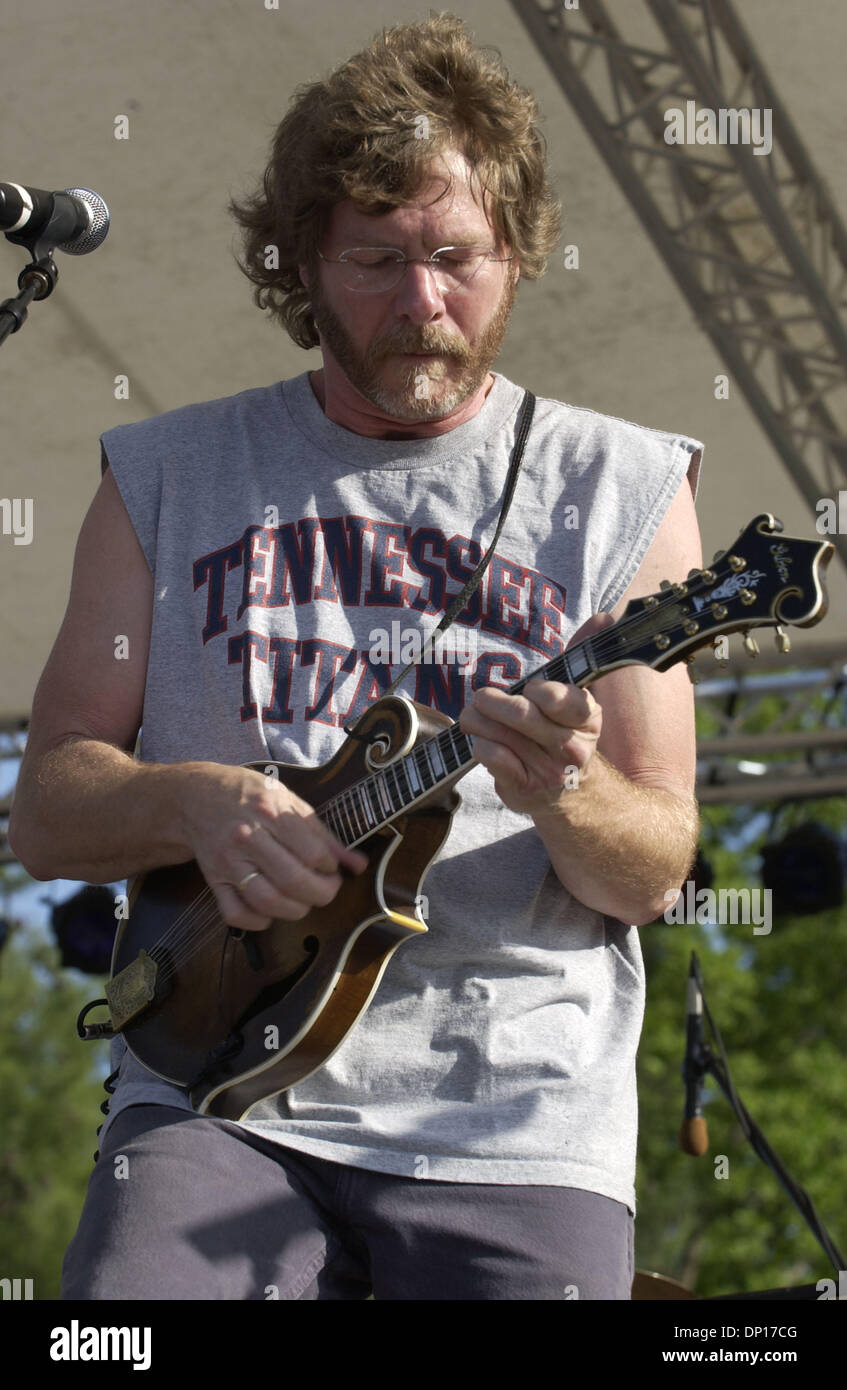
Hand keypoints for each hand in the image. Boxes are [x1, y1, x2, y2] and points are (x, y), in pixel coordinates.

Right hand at [176, 763, 367, 930]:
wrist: (198, 796)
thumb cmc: (250, 796)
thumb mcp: (290, 801)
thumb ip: (324, 834)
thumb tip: (357, 864)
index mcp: (270, 812)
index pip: (312, 852)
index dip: (331, 867)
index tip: (332, 868)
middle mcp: (247, 837)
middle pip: (293, 880)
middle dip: (321, 893)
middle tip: (327, 890)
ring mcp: (228, 861)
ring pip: (266, 901)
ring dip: (295, 910)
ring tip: (304, 901)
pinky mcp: (214, 880)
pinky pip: (236, 914)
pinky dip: (259, 921)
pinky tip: (271, 911)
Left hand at [458, 614, 610, 815]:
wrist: (575, 795)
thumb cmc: (566, 735)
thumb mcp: (580, 700)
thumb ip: (583, 658)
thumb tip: (602, 618)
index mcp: (588, 719)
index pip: (562, 698)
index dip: (539, 690)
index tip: (530, 690)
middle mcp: (572, 747)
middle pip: (521, 715)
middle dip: (492, 701)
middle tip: (481, 698)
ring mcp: (548, 771)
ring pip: (500, 734)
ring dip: (477, 721)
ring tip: (472, 717)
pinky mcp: (525, 789)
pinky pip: (492, 757)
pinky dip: (480, 745)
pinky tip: (483, 743)